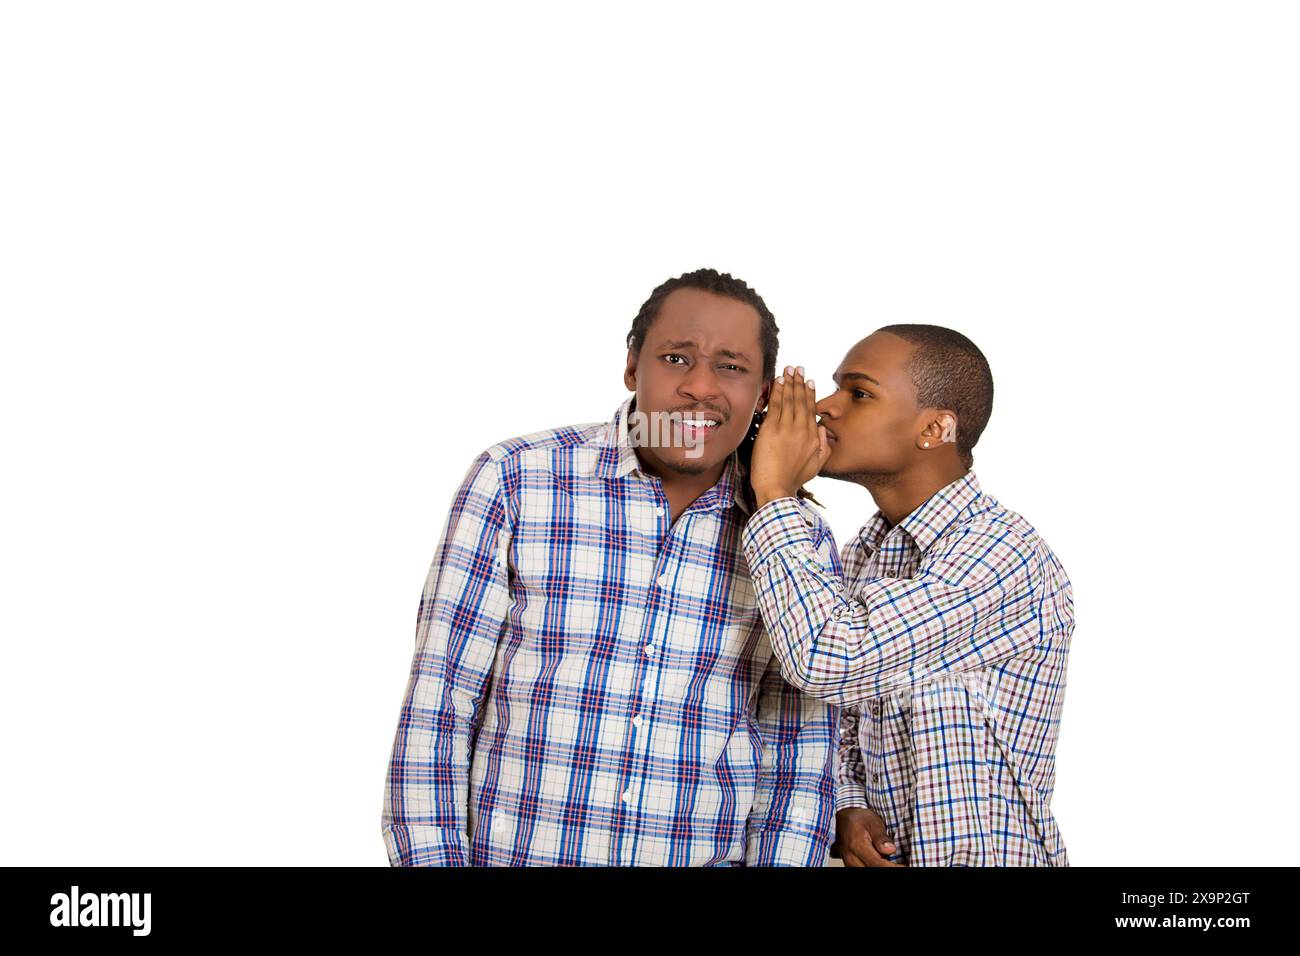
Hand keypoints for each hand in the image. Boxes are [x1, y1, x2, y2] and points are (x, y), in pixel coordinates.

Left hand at [750, 365, 829, 506]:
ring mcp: (787, 429)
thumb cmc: (793, 480)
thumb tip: (824, 430)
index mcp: (813, 437)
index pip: (811, 409)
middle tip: (797, 368)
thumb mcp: (817, 465)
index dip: (809, 393)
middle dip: (799, 382)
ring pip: (789, 400)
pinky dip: (777, 392)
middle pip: (801, 400)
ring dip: (788, 382)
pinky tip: (778, 381)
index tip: (808, 381)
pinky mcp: (771, 430)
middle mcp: (802, 430)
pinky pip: (775, 406)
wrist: (777, 489)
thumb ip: (824, 446)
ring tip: (788, 370)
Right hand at [832, 807, 904, 866]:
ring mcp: (850, 864)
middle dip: (891, 869)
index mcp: (857, 845)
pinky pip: (865, 871)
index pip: (878, 864)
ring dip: (884, 869)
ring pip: (869, 872)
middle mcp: (851, 858)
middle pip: (874, 870)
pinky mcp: (852, 866)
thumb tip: (891, 849)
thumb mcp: (872, 821)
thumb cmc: (858, 818)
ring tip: (897, 864)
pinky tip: (886, 864)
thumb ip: (881, 836)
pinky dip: (877, 868)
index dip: (894, 868)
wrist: (842, 819)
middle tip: (904, 864)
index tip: (907, 866)